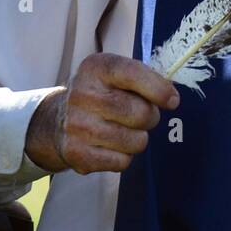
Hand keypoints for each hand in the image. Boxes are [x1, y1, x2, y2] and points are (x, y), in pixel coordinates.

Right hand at [25, 53, 178, 174]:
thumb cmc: (101, 95)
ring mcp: (76, 125)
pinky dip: (124, 157)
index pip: (132, 73)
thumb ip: (145, 80)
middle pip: (139, 113)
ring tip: (124, 130)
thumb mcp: (117, 76)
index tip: (172, 101)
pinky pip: (122, 161)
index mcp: (95, 68)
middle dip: (150, 117)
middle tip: (142, 116)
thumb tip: (170, 98)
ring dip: (138, 139)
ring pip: (135, 141)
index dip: (158, 88)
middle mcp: (81, 94)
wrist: (58, 120)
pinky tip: (111, 146)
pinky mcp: (76, 152)